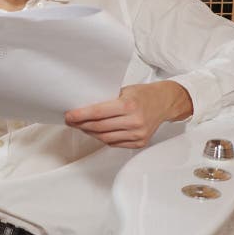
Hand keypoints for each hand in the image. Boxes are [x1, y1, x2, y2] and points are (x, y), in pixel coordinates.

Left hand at [64, 81, 192, 148]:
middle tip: (71, 121)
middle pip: (99, 127)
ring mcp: (138, 134)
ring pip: (105, 138)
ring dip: (90, 133)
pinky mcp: (140, 142)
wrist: (165, 102)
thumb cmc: (142, 94)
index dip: (80, 115)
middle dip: (81, 124)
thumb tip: (82, 107)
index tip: (68, 116)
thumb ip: (106, 100)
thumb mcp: (123, 90)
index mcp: (129, 105)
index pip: (98, 113)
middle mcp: (134, 121)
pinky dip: (103, 138)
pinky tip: (96, 132)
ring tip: (81, 126)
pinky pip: (114, 143)